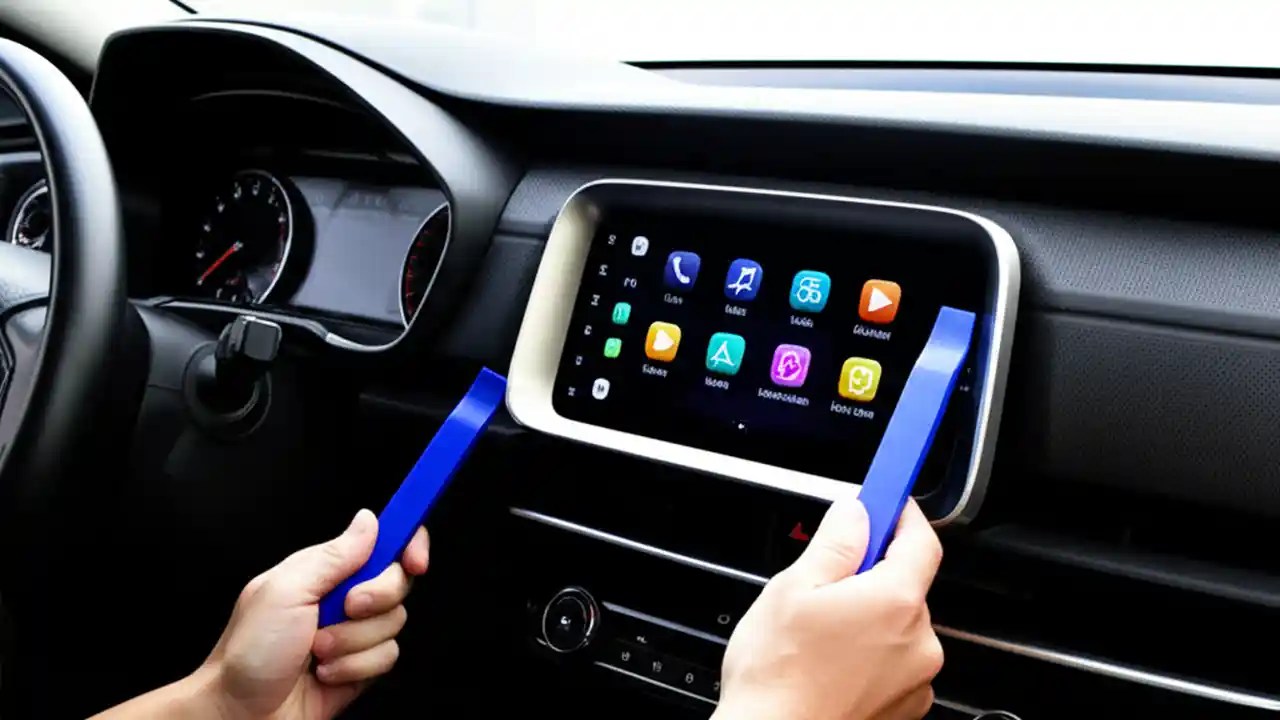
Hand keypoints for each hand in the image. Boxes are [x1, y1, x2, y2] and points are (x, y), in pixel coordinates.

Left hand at [206, 509, 428, 719]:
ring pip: (394, 623)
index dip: (407, 543)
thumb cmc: (248, 653)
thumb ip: (333, 555)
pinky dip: (356, 667)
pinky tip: (325, 673)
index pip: (380, 541)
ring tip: (317, 651)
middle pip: (397, 582)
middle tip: (344, 608)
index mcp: (323, 570)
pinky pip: (388, 657)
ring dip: (354, 641)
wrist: (240, 714)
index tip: (414, 560)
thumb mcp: (285, 591)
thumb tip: (369, 521)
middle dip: (376, 598)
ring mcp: (353, 632)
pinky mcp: (361, 665)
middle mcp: (342, 597)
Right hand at [713, 496, 943, 719]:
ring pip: (896, 628)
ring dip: (867, 619)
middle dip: (870, 574)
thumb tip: (854, 514)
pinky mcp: (904, 709)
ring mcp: (915, 681)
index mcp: (896, 602)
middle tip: (824, 580)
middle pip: (906, 586)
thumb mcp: (793, 589)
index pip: (921, 540)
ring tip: (817, 633)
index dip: (901, 515)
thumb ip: (833, 545)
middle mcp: (918, 643)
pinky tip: (828, 663)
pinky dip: (867, 656)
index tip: (887, 500)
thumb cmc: (778, 677)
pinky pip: (893, 665)